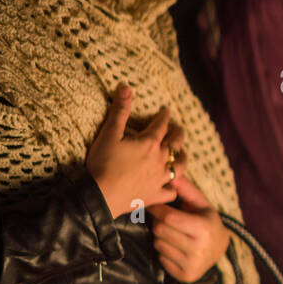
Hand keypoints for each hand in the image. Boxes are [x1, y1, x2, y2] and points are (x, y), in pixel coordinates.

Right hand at [86, 84, 181, 218]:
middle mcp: (159, 160)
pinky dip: (173, 188)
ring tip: (182, 154)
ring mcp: (159, 179)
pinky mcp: (155, 196)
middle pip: (175, 144)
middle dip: (178, 134)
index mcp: (149, 143)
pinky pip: (170, 192)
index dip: (164, 116)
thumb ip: (120, 111)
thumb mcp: (109, 133)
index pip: (161, 125)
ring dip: (182, 158)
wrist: (100, 196)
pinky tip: (172, 186)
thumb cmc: (103, 163)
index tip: (167, 110)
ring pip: (179, 167)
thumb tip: (126, 87)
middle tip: (179, 129)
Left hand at [147, 175, 230, 283]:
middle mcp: (199, 248)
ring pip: (158, 244)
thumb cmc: (207, 221)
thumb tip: (171, 174)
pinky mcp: (185, 275)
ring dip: (161, 237)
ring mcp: (192, 263)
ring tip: (174, 234)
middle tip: (167, 220)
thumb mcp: (201, 204)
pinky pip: (161, 258)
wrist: (220, 249)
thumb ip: (186, 189)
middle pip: (160, 230)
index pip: (168, 218)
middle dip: (159, 223)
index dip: (157, 209)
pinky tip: (176, 248)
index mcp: (204, 228)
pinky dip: (164, 251)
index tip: (154, 205)